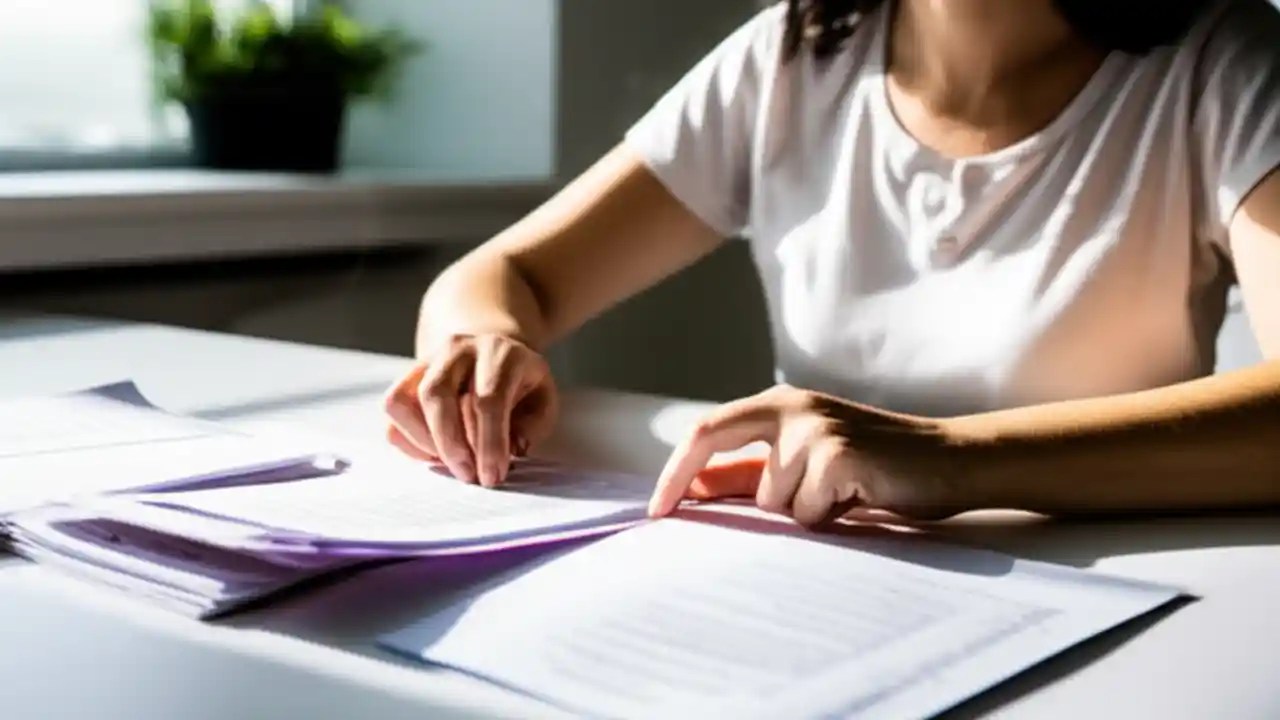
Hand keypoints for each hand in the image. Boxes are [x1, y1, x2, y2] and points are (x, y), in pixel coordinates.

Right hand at [383, 333, 557, 486]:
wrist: (492, 354)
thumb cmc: (520, 385)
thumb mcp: (542, 399)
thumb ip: (531, 425)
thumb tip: (512, 450)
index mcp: (499, 352)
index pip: (487, 399)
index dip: (489, 444)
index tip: (492, 477)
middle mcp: (458, 349)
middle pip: (436, 396)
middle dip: (451, 447)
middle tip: (469, 477)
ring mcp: (426, 361)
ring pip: (403, 402)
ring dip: (426, 444)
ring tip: (453, 465)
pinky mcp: (405, 377)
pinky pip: (393, 412)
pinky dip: (409, 441)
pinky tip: (436, 453)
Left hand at [647, 385, 967, 525]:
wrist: (949, 462)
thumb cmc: (874, 468)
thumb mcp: (805, 466)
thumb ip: (749, 474)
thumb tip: (693, 485)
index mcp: (779, 406)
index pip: (708, 430)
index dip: (675, 469)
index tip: (655, 508)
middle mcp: (792, 407)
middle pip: (714, 442)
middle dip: (686, 481)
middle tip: (664, 514)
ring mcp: (815, 428)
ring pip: (770, 499)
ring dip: (799, 512)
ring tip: (839, 498)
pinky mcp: (839, 454)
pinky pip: (806, 512)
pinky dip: (828, 518)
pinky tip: (858, 499)